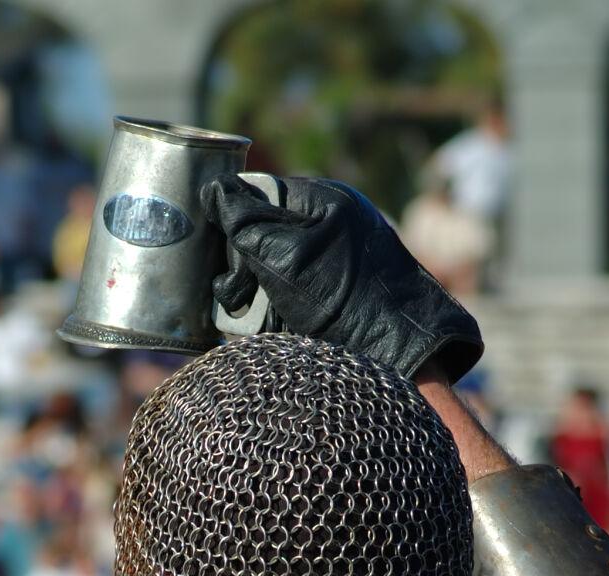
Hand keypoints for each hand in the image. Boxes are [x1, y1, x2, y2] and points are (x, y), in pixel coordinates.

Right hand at [200, 173, 482, 381]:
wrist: (394, 351)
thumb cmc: (342, 297)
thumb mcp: (284, 256)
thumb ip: (245, 222)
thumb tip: (215, 191)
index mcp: (324, 200)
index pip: (260, 193)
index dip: (234, 224)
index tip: (222, 256)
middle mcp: (333, 222)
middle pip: (266, 230)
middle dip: (243, 264)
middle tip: (237, 293)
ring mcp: (338, 255)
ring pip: (275, 263)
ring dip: (256, 290)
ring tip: (256, 315)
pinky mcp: (339, 287)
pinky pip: (294, 287)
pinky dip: (278, 305)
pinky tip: (276, 323)